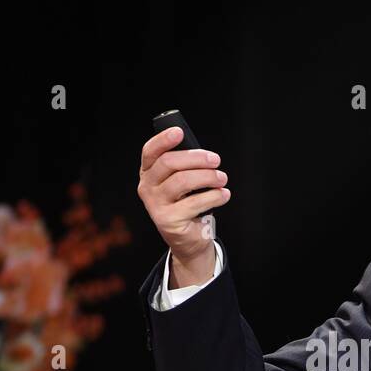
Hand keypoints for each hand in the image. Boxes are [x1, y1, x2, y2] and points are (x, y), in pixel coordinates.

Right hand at [137, 126, 230, 285]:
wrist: (188, 238)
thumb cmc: (188, 203)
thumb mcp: (183, 182)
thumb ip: (185, 167)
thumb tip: (204, 155)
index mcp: (149, 173)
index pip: (150, 152)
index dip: (163, 140)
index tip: (179, 132)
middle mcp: (147, 188)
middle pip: (169, 163)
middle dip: (196, 158)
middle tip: (216, 160)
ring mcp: (155, 205)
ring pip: (182, 181)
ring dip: (208, 177)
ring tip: (222, 179)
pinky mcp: (167, 220)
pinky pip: (194, 203)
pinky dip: (214, 196)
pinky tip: (223, 195)